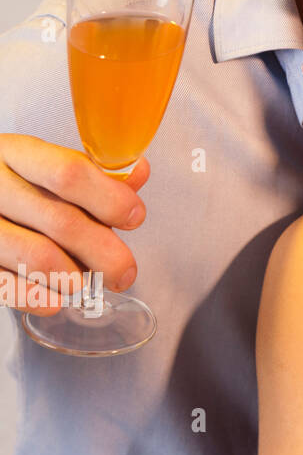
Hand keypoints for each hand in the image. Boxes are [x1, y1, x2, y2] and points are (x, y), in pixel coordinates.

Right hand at [0, 134, 145, 315]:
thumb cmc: (17, 185)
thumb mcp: (48, 167)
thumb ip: (95, 174)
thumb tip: (136, 172)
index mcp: (17, 154)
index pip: (68, 172)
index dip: (109, 198)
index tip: (134, 217)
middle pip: (61, 221)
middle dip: (104, 252)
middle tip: (124, 272)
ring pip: (36, 255)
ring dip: (73, 276)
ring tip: (86, 282)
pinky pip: (3, 284)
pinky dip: (37, 297)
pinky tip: (55, 300)